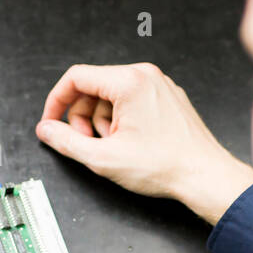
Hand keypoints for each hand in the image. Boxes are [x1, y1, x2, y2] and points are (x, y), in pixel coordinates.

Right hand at [35, 62, 252, 224]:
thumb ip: (66, 142)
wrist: (204, 176)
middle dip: (83, 117)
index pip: (76, 77)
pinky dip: (123, 121)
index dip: (56, 101)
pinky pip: (133, 102)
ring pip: (112, 96)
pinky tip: (130, 144)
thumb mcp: (103, 158)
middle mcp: (146, 76)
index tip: (51, 122)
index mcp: (129, 81)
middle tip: (86, 143)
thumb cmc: (165, 166)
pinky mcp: (168, 99)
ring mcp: (160, 86)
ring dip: (103, 122)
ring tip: (114, 147)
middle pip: (94, 87)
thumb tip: (47, 130)